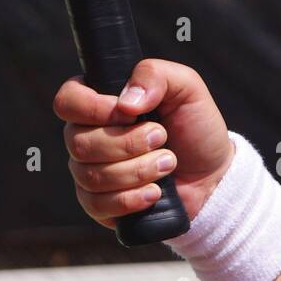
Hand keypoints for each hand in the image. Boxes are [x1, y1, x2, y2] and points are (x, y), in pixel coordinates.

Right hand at [54, 60, 233, 230]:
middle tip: (162, 137)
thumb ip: (154, 75)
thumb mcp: (186, 87)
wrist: (213, 175)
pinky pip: (97, 205)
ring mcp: (89, 172)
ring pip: (91, 175)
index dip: (92, 109)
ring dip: (138, 170)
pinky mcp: (99, 205)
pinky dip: (131, 199)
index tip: (129, 114)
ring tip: (168, 163)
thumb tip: (125, 103)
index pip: (67, 101)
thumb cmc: (194, 126)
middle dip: (128, 143)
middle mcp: (86, 136)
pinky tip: (155, 192)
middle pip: (78, 142)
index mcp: (99, 102)